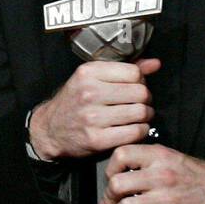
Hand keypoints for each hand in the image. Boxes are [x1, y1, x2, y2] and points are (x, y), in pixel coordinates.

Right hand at [29, 58, 159, 160]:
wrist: (49, 129)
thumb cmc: (74, 102)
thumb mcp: (92, 78)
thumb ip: (124, 70)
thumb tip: (156, 64)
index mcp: (88, 73)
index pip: (134, 72)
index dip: (140, 81)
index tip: (134, 88)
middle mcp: (89, 92)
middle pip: (140, 92)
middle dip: (145, 100)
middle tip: (138, 104)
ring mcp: (92, 117)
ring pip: (140, 112)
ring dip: (145, 116)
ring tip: (137, 117)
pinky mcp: (96, 139)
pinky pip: (135, 132)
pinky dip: (140, 131)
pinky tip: (133, 129)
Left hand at [101, 144, 204, 203]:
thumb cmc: (195, 174)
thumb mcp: (171, 156)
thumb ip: (147, 160)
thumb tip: (119, 172)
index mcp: (159, 156)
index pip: (121, 155)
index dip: (110, 168)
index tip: (110, 177)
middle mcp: (161, 176)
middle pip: (117, 185)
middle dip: (107, 196)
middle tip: (108, 201)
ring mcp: (166, 200)